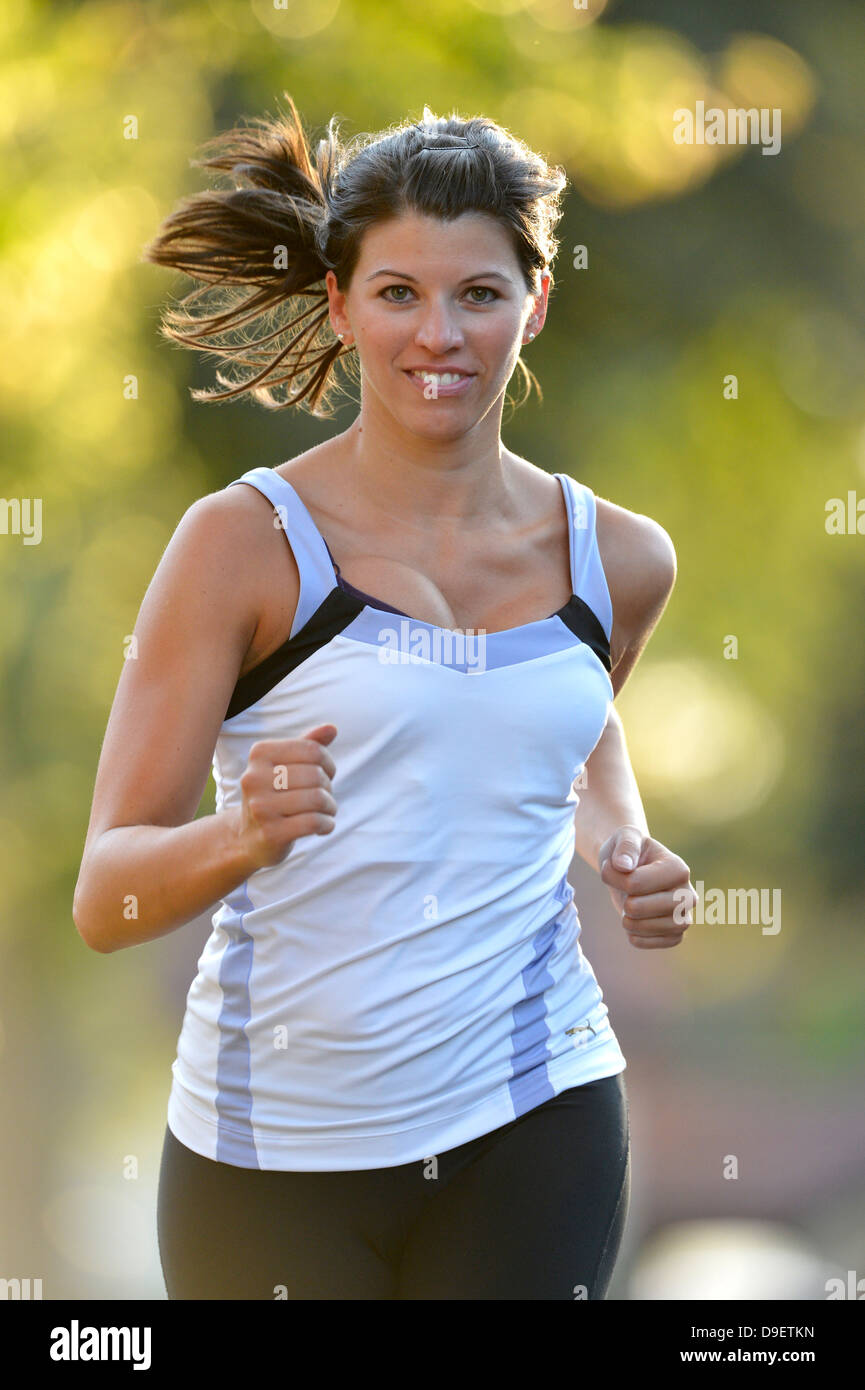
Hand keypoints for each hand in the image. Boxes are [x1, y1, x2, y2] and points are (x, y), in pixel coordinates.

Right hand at [236, 723, 337, 869]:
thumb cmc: (275, 795)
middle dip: (328, 787)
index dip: (328, 763)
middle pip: (316, 775)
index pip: (312, 750)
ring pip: (316, 798)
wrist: (248, 838)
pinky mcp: (270, 833)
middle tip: (324, 798)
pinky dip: (326, 824)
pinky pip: (313, 822)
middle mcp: (254, 778)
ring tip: (325, 812)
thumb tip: (332, 728)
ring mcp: (260, 807)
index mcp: (259, 754)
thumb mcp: (287, 766)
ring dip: (330, 807)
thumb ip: (309, 745)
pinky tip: (323, 826)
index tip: (326, 775)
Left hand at [597, 825, 695, 948]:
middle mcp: (687, 893)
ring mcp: (685, 914)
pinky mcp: (677, 932)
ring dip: (632, 924)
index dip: (614, 878)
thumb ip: (626, 846)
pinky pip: (664, 943)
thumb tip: (623, 866)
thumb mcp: (625, 836)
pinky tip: (632, 926)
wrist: (629, 867)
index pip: (636, 884)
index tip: (611, 868)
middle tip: (623, 895)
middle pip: (645, 908)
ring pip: (661, 929)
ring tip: (626, 911)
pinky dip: (641, 939)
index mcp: (677, 868)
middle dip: (625, 903)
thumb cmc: (628, 851)